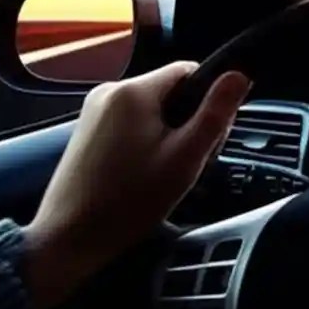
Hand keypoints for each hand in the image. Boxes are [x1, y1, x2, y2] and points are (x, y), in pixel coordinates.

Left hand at [21, 62, 250, 308]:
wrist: (70, 237)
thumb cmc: (128, 201)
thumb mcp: (185, 157)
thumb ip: (216, 113)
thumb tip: (238, 75)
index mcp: (134, 91)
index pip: (190, 71)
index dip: (208, 101)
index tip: (207, 136)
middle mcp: (109, 91)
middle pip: (171, 91)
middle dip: (187, 121)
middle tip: (185, 161)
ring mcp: (94, 110)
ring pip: (152, 109)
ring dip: (167, 134)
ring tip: (162, 172)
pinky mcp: (87, 129)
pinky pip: (131, 122)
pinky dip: (146, 142)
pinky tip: (142, 173)